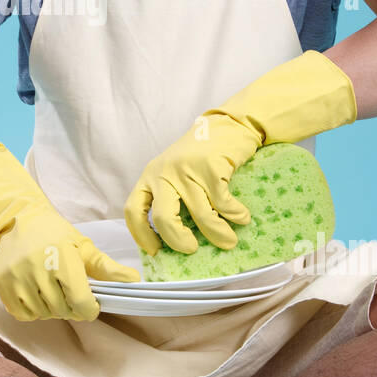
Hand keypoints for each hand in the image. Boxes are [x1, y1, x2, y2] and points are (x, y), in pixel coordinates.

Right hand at [0, 204, 139, 320]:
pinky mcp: (1, 285)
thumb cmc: (53, 233)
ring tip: (53, 291)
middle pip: (62, 310)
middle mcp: (36, 268)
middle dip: (72, 307)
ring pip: (43, 314)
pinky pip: (23, 314)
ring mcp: (15, 278)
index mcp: (61, 258)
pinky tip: (37, 294)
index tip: (91, 305)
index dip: (90, 309)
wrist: (16, 221)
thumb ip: (107, 267)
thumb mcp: (82, 246)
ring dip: (52, 309)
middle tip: (70, 292)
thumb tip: (134, 281)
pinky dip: (33, 310)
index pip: (80, 302)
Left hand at [124, 113, 255, 255]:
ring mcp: (187, 170)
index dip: (141, 235)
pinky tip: (242, 217)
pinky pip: (223, 203)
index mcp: (150, 177)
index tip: (156, 251)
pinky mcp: (211, 168)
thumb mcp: (174, 173)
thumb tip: (177, 242)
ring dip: (218, 234)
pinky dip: (236, 215)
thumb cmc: (200, 156)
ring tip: (229, 242)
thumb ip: (171, 198)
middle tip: (191, 250)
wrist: (226, 125)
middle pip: (163, 217)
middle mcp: (164, 174)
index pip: (133, 210)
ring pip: (200, 215)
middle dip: (178, 241)